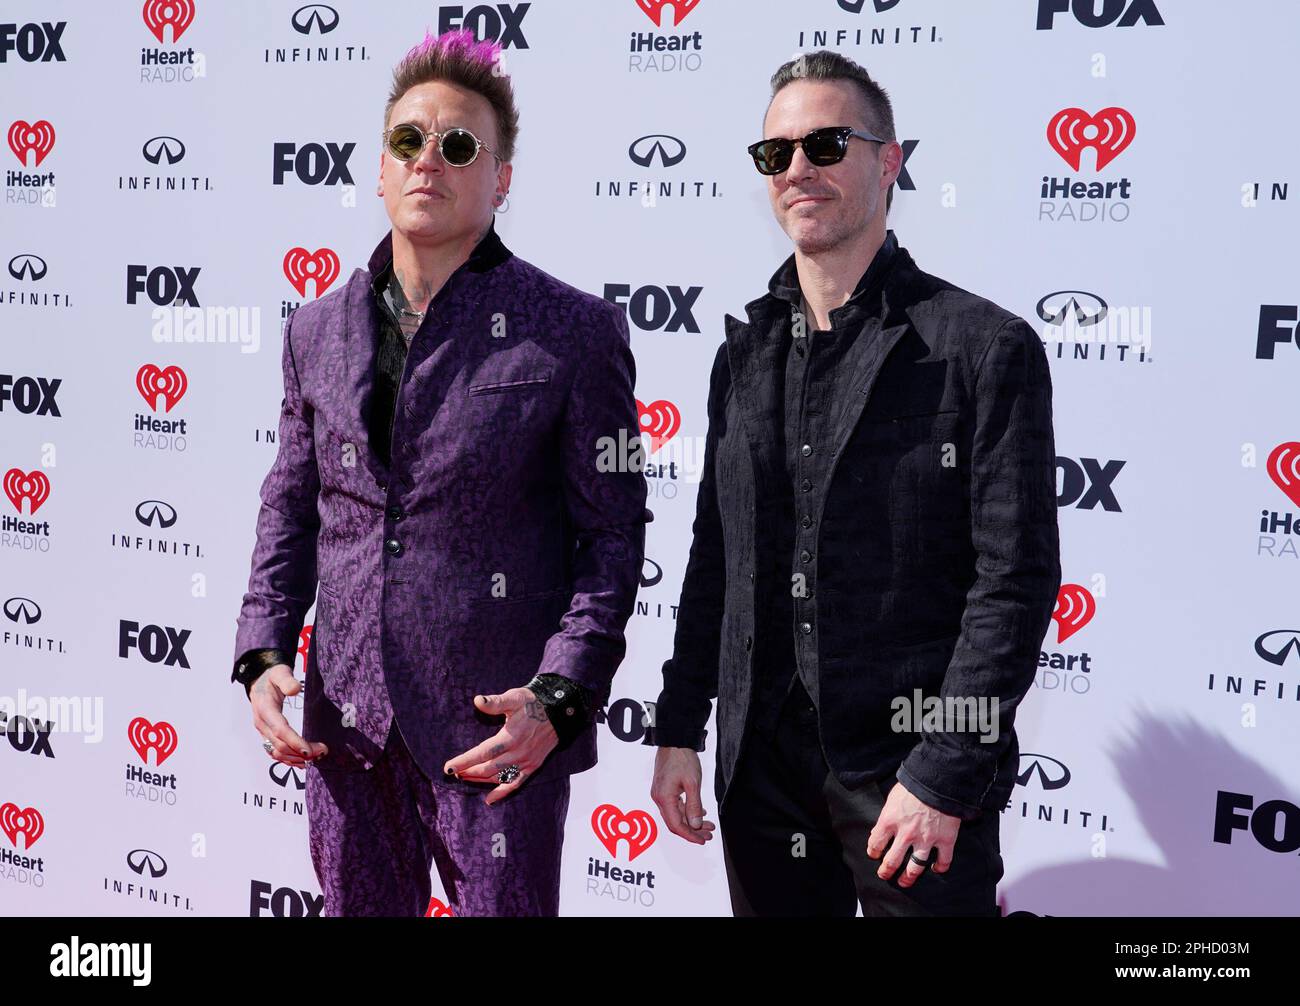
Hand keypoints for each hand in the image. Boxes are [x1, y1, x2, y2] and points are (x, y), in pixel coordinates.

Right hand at [249, 663, 327, 766]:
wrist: (259, 680)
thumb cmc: (271, 677)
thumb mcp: (279, 673)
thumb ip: (287, 680)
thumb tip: (295, 689)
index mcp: (265, 709)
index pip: (280, 730)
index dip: (295, 741)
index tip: (310, 749)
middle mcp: (262, 723)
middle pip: (280, 745)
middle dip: (301, 752)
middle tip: (322, 752)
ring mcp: (263, 731)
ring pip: (276, 753)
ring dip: (295, 758)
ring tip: (316, 758)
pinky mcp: (266, 735)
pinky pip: (274, 753)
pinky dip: (288, 760)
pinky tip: (302, 762)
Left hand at [443, 687, 557, 805]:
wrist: (560, 711)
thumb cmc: (533, 702)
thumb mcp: (514, 698)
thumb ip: (495, 702)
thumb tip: (478, 701)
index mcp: (511, 736)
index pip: (482, 753)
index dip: (465, 761)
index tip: (448, 767)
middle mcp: (518, 752)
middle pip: (487, 768)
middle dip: (468, 771)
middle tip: (454, 771)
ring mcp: (526, 761)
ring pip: (498, 777)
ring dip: (480, 779)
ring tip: (465, 777)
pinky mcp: (533, 766)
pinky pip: (515, 784)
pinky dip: (502, 793)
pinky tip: (489, 799)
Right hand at [650, 747, 715, 844]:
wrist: (674, 740)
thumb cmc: (682, 758)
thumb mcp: (693, 783)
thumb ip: (694, 805)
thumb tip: (696, 825)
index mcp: (664, 798)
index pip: (676, 825)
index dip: (690, 835)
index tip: (703, 840)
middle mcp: (659, 798)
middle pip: (675, 822)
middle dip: (693, 830)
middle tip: (708, 834)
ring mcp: (660, 793)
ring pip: (676, 814)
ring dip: (691, 821)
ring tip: (708, 825)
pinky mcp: (664, 789)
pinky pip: (675, 805)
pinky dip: (687, 811)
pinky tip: (700, 811)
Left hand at [866, 780, 960, 887]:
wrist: (939, 779)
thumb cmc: (914, 784)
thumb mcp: (893, 797)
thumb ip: (887, 815)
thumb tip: (880, 829)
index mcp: (890, 821)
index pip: (875, 844)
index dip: (873, 852)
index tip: (874, 854)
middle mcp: (906, 834)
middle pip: (892, 861)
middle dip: (886, 871)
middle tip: (884, 874)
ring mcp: (926, 839)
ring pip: (916, 867)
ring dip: (909, 877)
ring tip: (905, 881)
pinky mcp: (945, 840)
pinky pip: (943, 861)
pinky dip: (940, 868)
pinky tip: (936, 869)